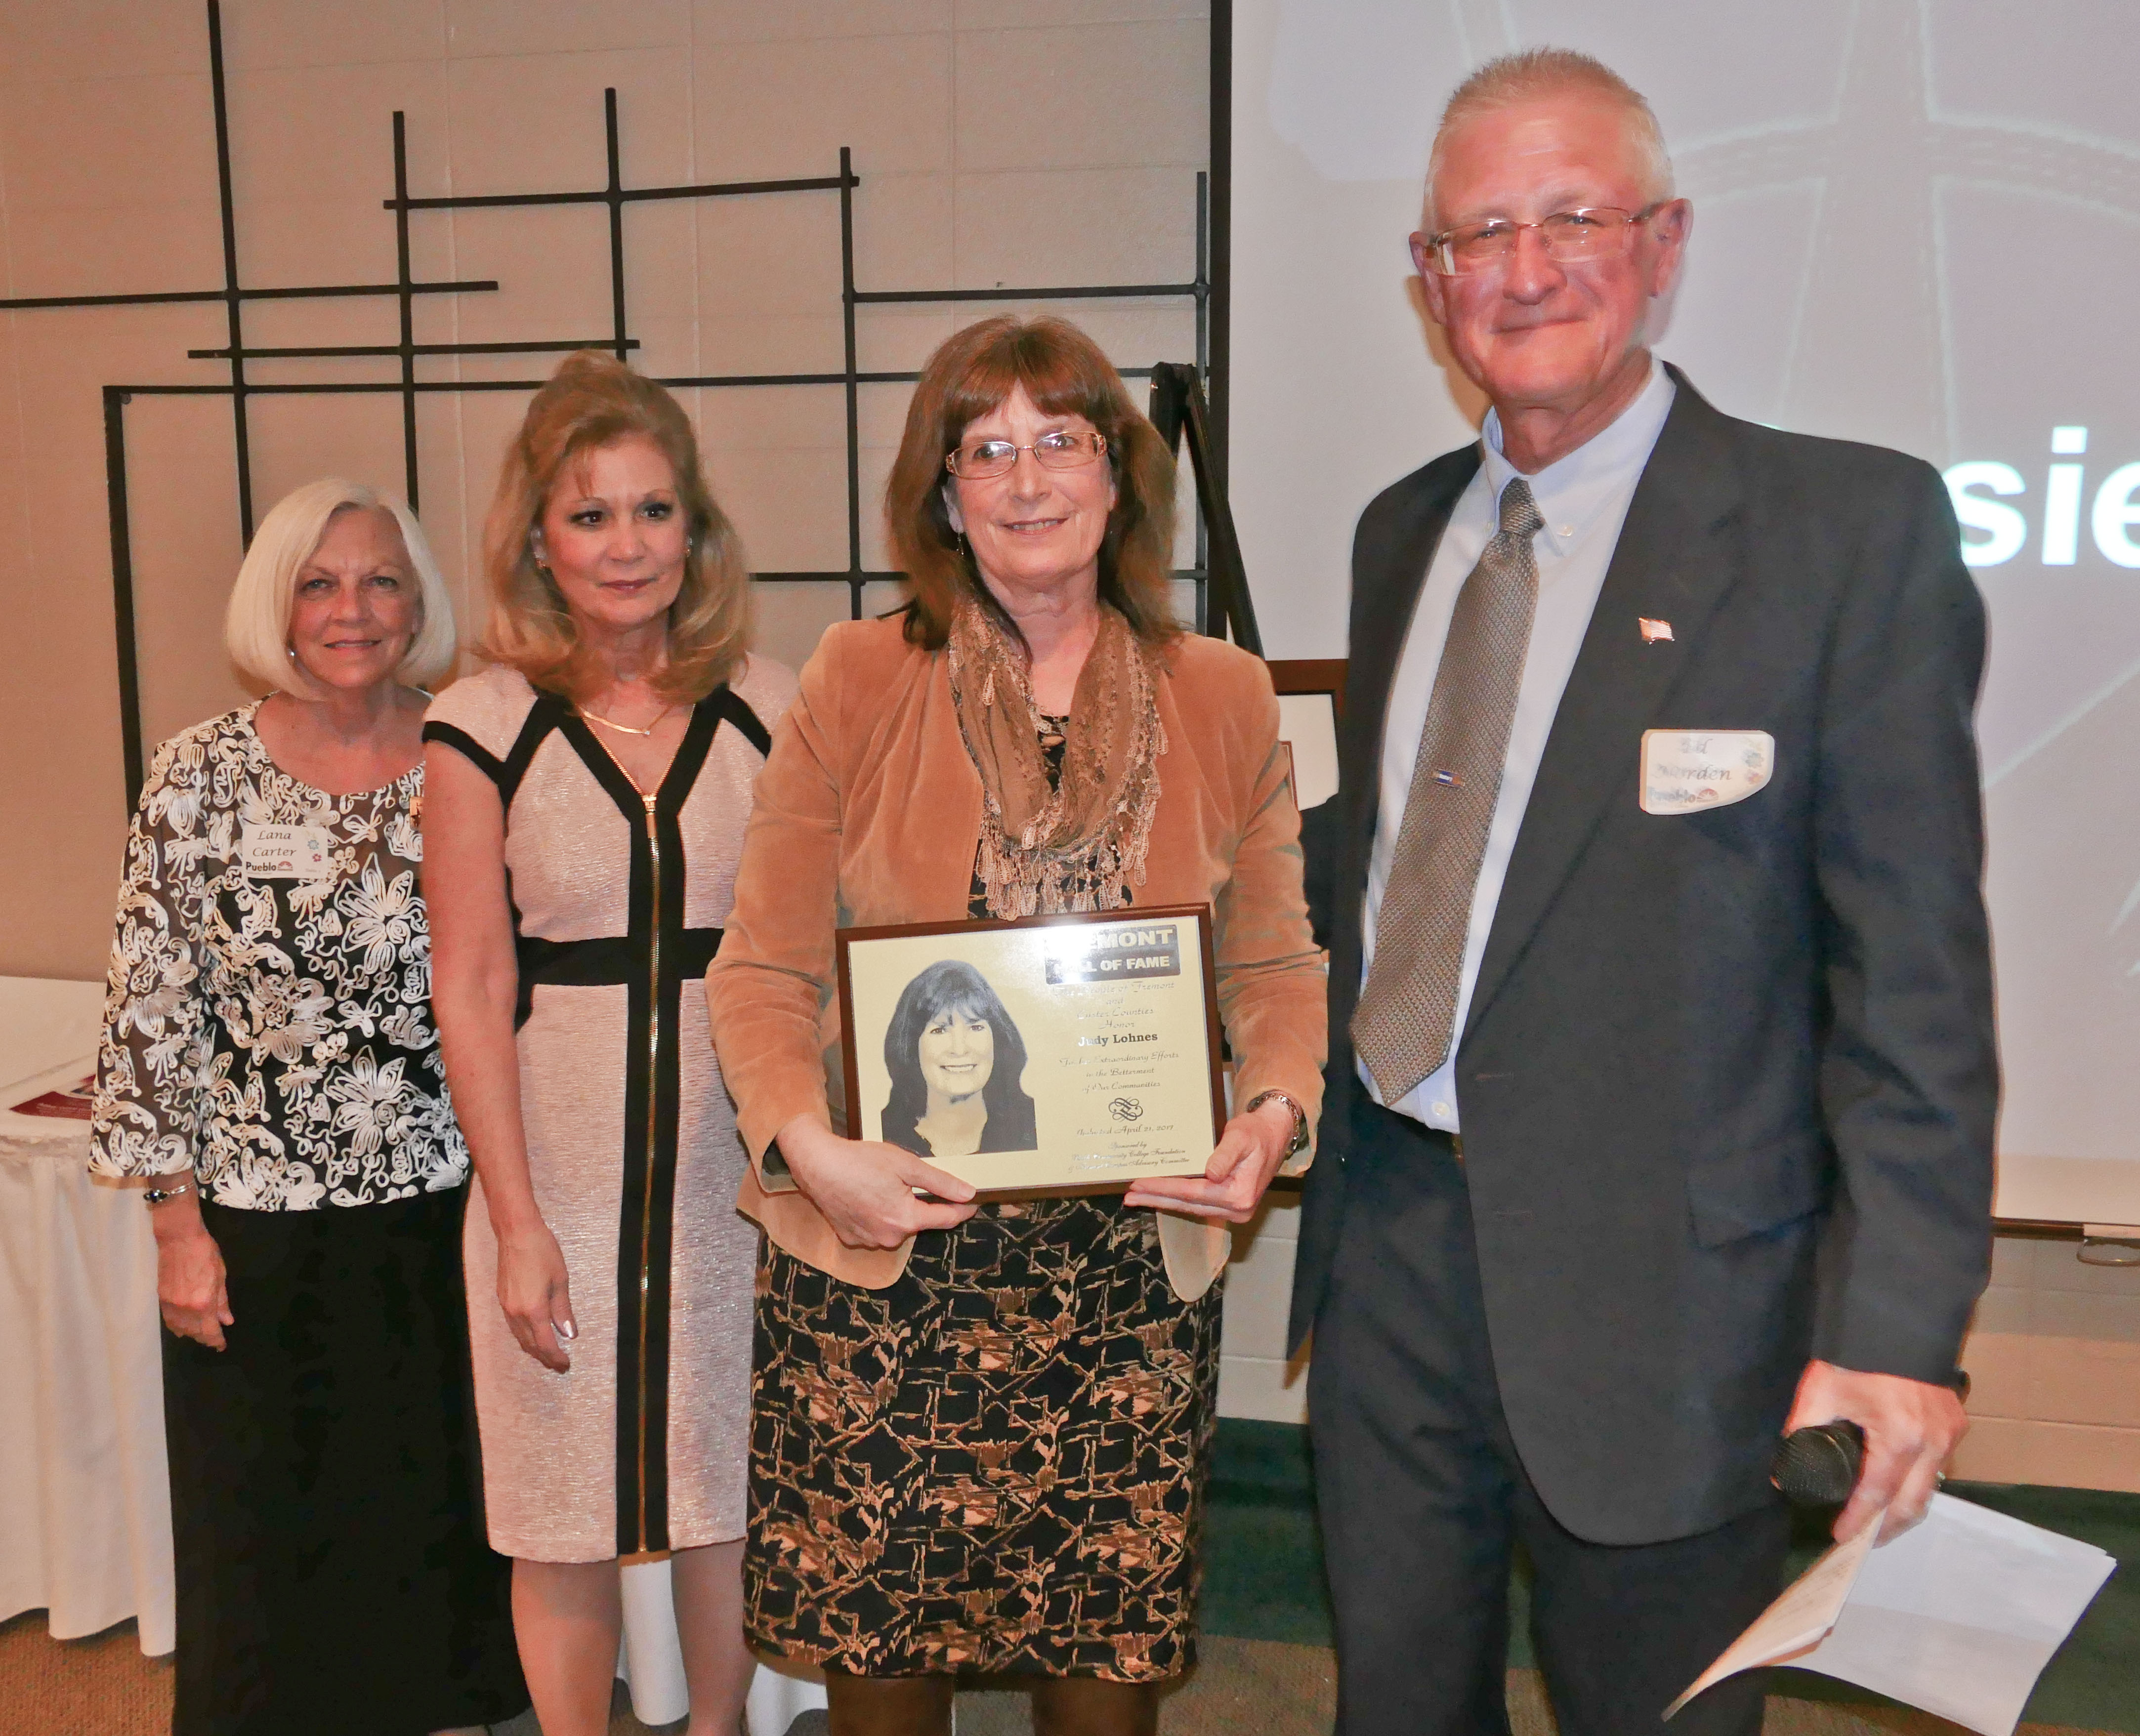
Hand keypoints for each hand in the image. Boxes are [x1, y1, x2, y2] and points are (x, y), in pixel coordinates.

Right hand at [152, 1197, 232, 1350]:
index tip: (221, 1346)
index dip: (216, 1341)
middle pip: (194, 1333)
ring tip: (199, 1335)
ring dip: (190, 1335)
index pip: (210, 1331)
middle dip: (204, 1339)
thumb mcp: (220, 1276)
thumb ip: (222, 1302)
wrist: (179, 1239)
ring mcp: (170, 1304)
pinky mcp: (161, 1298)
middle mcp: (185, 1309)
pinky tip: (182, 1327)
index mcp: (203, 1303)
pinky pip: (169, 1320)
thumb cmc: (205, 1253)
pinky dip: (177, 1326)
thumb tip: (227, 1320)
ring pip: (180, 1329)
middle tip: (213, 1340)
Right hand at [495, 1222, 576, 1372]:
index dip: (556, 1358)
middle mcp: (516, 1313)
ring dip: (534, 1349)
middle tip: (559, 1366)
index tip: (566, 1365)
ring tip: (548, 1356)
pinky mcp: (502, 1300)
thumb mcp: (560, 1280)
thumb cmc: (543, 1252)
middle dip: (545, 1358)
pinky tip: (533, 1336)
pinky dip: (525, 1336)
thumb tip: (569, 1334)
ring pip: (520, 1338)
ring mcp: (506, 1307)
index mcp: (533, 1310)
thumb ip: (563, 1309)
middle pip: (530, 1345)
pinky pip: (514, 1327)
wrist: (516, 1233)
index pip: (545, 1344)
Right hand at [776, 1116, 977, 1249]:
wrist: (818, 1165)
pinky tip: (865, 1197)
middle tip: (907, 1180)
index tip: (973, 1202)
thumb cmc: (862, 1161)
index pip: (946, 1219)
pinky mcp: (851, 1239)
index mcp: (907, 1219)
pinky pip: (874, 1229)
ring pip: (895, 1227)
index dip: (962, 1209)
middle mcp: (889, 1237)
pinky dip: (875, 1216)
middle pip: (918, 1222)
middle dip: (920, 1204)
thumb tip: (969, 1195)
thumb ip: (940, 1183)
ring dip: (896, 1211)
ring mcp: (868, 1241)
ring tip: (881, 1186)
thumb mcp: (907, 1165)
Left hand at [1123, 1098, 1293, 1222]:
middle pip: (1187, 1204)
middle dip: (1156, 1199)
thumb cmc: (1256, 1132)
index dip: (1163, 1188)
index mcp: (1239, 1195)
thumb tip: (1211, 1174)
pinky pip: (1197, 1204)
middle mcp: (1237, 1209)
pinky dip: (1177, 1199)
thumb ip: (1225, 1155)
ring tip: (1137, 1197)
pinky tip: (1159, 1195)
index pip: (1191, 1193)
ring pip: (1190, 1207)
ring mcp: (1233, 1211)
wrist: (1274, 1135)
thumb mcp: (1240, 1137)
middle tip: (1129, 1196)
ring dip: (1163, 1201)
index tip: (1139, 1184)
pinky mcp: (1229, 1207)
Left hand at [1785, 1358, 1967, 1543]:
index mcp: (1899, 1438)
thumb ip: (1801, 1430)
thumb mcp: (1820, 1391)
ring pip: (1931, 1487)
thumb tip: (1783, 1469)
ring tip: (1880, 1520)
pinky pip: (1939, 1465)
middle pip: (1912, 1503)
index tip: (1842, 1537)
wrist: (1896, 1318)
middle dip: (1888, 1528)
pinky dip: (1919, 1482)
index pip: (1878, 1494)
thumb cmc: (1856, 1355)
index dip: (1859, 1520)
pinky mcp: (1956, 1422)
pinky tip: (1899, 1485)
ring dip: (1906, 1508)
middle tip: (1864, 1540)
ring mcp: (1949, 1433)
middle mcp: (1932, 1442)